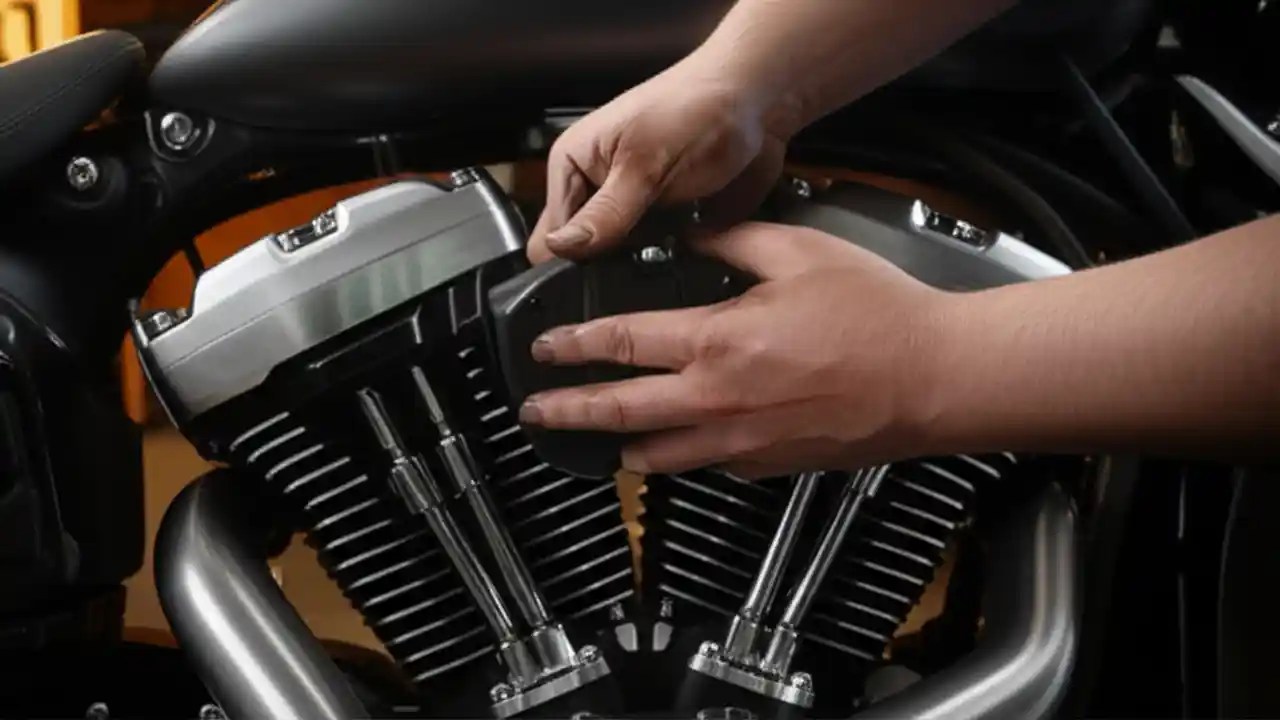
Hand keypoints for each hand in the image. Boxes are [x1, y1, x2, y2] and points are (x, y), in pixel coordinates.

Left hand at [517, 223, 949, 478]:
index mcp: (717, 342)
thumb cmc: (877, 319)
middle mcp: (716, 401)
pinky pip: (704, 465)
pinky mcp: (765, 466)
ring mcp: (739, 443)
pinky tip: (676, 443)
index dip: (571, 346)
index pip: (620, 343)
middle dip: (567, 412)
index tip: (545, 347)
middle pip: (617, 413)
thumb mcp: (798, 252)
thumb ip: (734, 239)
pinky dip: (679, 455)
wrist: (933, 379)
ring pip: (655, 456)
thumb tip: (697, 236)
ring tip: (597, 440)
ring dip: (618, 444)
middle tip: (537, 412)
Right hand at [526, 55, 799, 263]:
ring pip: (616, 262)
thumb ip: (605, 213)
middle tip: (635, 266)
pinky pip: (652, 261)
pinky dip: (663, 266)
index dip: (566, 263)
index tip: (593, 280)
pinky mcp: (663, 224)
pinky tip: (680, 260)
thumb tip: (560, 249)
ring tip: (662, 257)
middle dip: (602, 269)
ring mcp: (628, 209)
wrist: (758, 105)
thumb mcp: (644, 164)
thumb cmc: (697, 109)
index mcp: (572, 165)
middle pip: (580, 254)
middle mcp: (595, 189)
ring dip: (636, 270)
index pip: (550, 235)